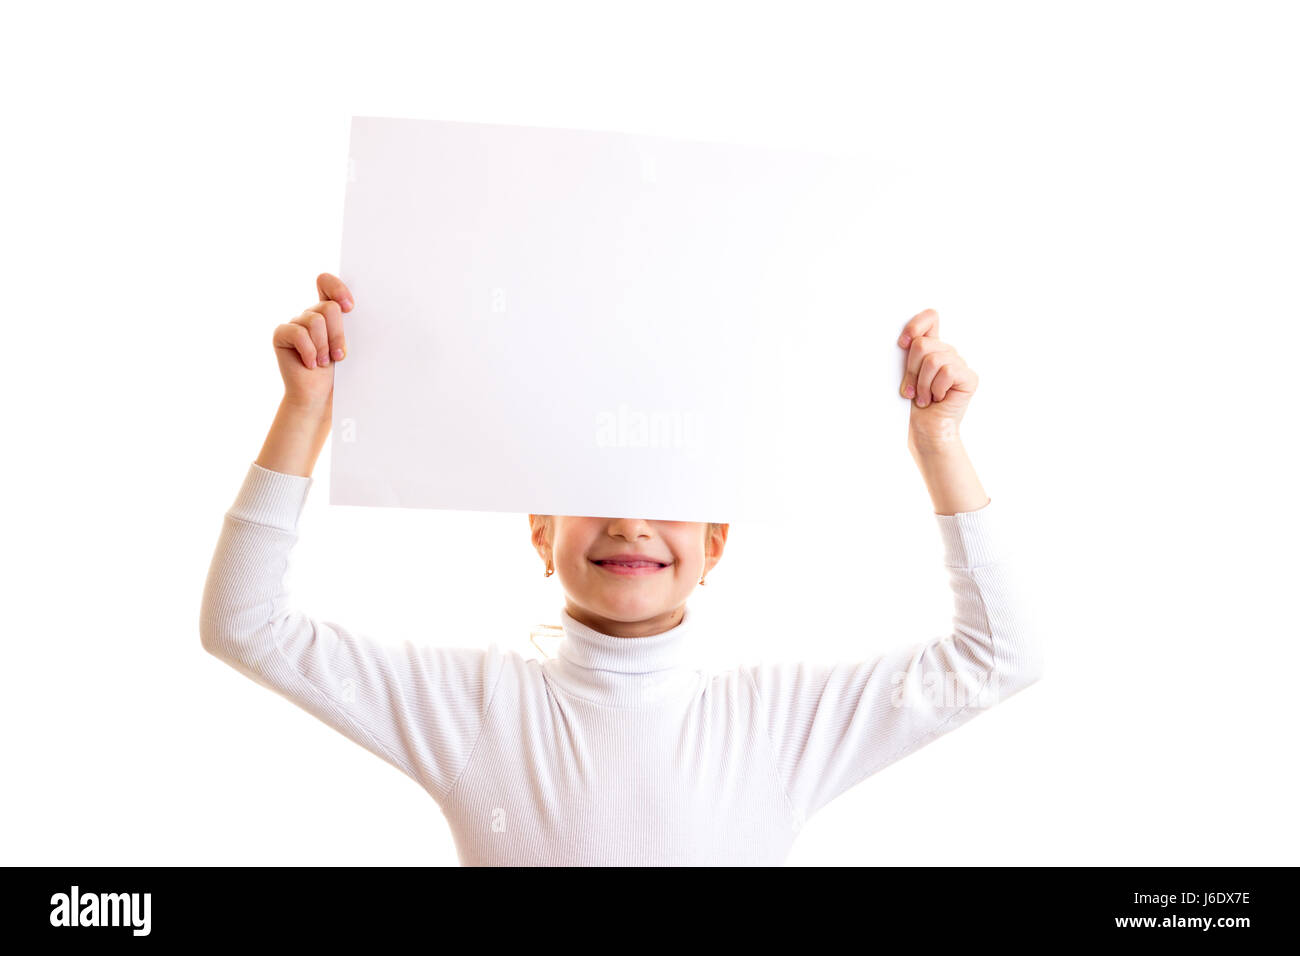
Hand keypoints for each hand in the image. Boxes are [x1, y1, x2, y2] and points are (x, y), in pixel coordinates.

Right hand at [272, 273, 354, 415]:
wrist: (317, 395)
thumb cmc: (336, 374)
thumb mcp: (346, 347)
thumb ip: (347, 326)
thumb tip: (351, 309)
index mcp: (327, 312)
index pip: (326, 282)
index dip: (337, 288)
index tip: (350, 307)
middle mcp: (310, 314)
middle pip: (328, 307)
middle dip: (337, 334)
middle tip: (339, 356)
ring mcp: (294, 323)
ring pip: (315, 321)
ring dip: (324, 346)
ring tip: (324, 362)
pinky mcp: (281, 334)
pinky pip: (298, 333)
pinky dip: (309, 351)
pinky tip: (310, 364)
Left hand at [897, 308, 977, 446]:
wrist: (925, 431)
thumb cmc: (911, 407)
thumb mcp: (903, 376)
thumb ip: (905, 355)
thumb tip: (899, 340)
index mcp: (931, 348)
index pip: (930, 317)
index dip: (915, 325)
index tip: (901, 344)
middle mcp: (946, 352)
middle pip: (923, 344)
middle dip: (910, 371)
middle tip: (910, 391)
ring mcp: (959, 363)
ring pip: (933, 360)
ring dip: (922, 384)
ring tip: (924, 398)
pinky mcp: (969, 377)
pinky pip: (947, 371)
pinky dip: (936, 388)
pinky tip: (938, 399)